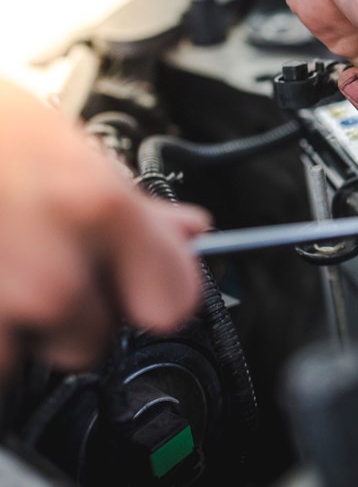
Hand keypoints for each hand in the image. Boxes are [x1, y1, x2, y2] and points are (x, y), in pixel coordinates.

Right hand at [0, 80, 208, 373]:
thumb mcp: (64, 146)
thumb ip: (133, 205)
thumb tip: (189, 230)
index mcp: (99, 211)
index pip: (172, 302)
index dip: (153, 295)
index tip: (136, 288)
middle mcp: (51, 272)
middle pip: (91, 341)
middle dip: (66, 315)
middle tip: (31, 264)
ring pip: (22, 360)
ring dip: (8, 329)